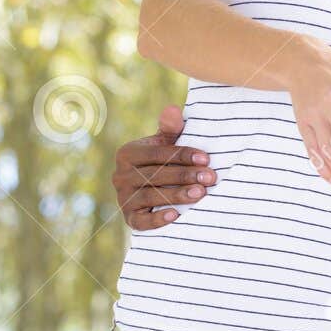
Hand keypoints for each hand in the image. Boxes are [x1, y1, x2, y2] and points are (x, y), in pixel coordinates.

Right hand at [112, 105, 216, 230]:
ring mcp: (123, 198)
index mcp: (128, 153)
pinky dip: (157, 219)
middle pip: (156, 175)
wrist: (150, 193)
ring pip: (151, 196)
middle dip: (185, 176)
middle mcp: (121, 175)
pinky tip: (175, 215)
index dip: (182, 155)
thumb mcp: (164, 145)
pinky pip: (141, 221)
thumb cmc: (162, 163)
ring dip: (177, 195)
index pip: (158, 153)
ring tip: (201, 193)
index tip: (206, 159)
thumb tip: (173, 109)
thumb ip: (170, 129)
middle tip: (210, 178)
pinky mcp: (129, 219)